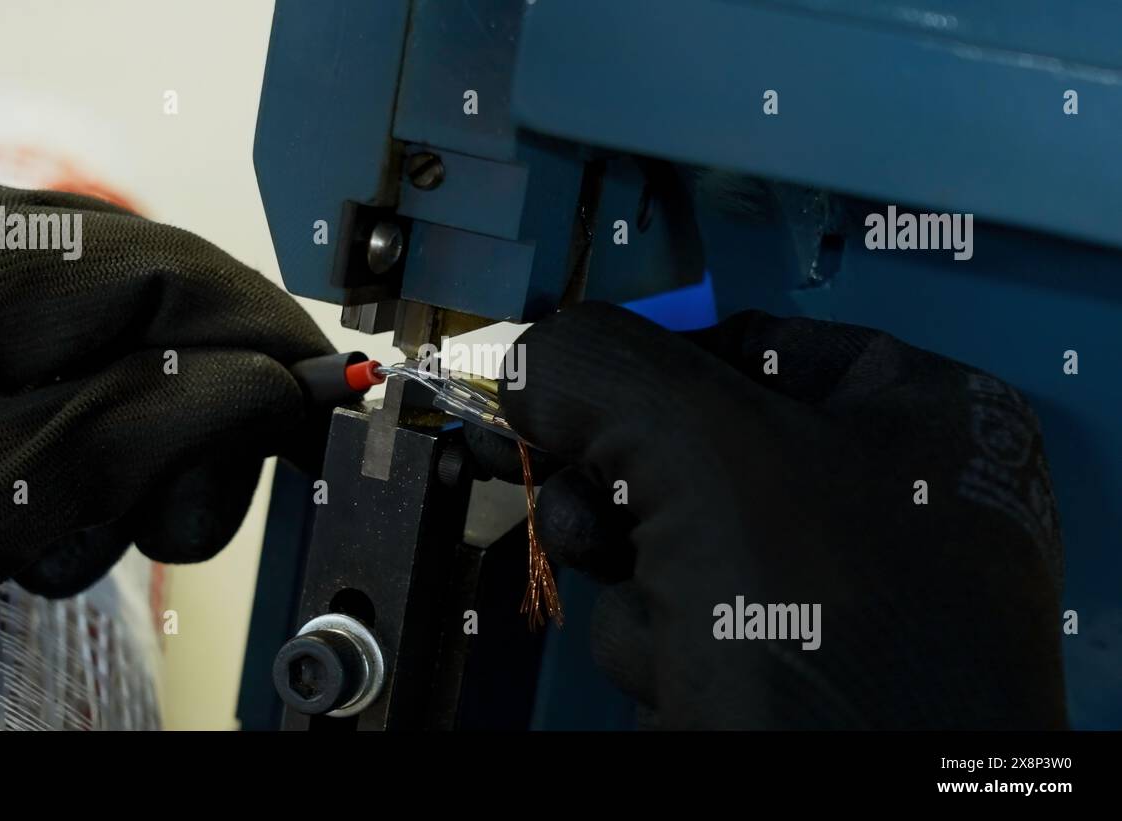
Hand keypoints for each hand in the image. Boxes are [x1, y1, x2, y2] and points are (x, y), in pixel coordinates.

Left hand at [0, 157, 330, 632]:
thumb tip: (270, 387)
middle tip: (179, 519)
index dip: (263, 345)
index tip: (328, 405)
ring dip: (140, 440)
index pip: (164, 275)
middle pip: (158, 297)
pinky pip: (83, 347)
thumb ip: (132, 438)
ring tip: (74, 529)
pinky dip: (95, 432)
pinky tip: (46, 500)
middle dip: (196, 415)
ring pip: (133, 329)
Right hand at [474, 302, 1065, 728]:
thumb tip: (532, 359)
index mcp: (917, 419)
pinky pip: (673, 615)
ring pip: (665, 537)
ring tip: (665, 618)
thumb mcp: (709, 453)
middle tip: (567, 487)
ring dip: (633, 577)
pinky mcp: (772, 669)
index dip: (648, 359)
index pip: (748, 343)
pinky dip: (651, 640)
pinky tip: (679, 673)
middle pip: (690, 447)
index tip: (564, 382)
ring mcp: (827, 595)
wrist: (835, 817)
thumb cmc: (837, 637)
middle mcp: (880, 502)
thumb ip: (604, 369)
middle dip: (620, 487)